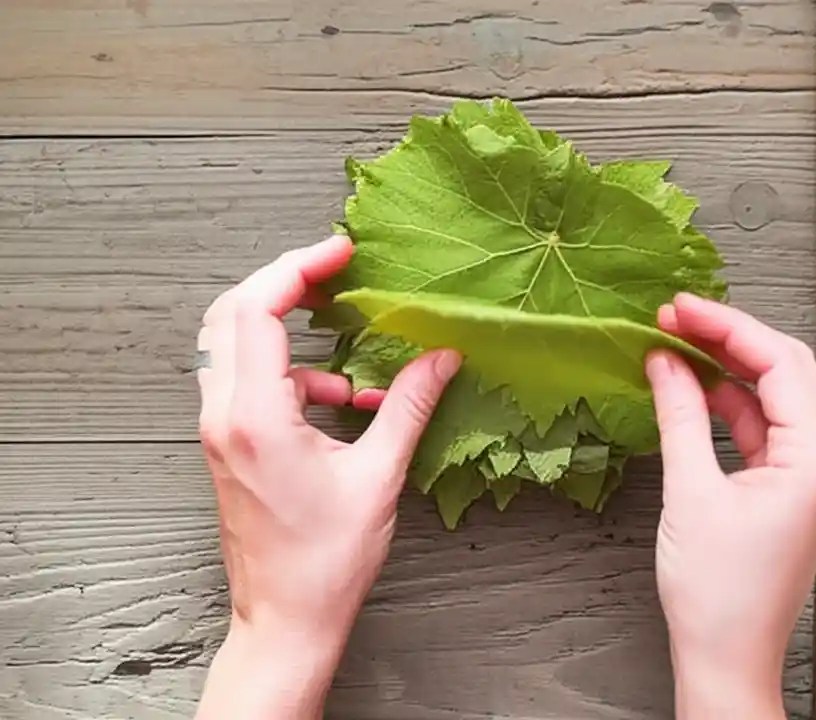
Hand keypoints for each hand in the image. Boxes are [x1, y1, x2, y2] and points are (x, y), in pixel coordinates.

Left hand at [193, 236, 460, 719]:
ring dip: (287, 328)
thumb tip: (442, 357)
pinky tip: (342, 399)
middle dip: (283, 282)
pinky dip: (291, 372)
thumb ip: (409, 406)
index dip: (297, 268)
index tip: (340, 251)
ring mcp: (218, 432)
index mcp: (254, 418)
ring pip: (233, 344)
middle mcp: (223, 417)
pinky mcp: (227, 445)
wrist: (285, 620)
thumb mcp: (379, 476)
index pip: (257, 310)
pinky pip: (248, 381)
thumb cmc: (324, 561)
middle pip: (231, 313)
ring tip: (348, 341)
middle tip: (333, 269)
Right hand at [646, 293, 815, 719]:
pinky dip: (732, 406)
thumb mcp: (690, 493)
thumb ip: (679, 415)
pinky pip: (767, 429)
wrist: (726, 660)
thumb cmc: (718, 599)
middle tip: (677, 317)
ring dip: (729, 370)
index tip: (682, 307)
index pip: (780, 364)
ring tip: (679, 344)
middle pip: (786, 371)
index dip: (727, 326)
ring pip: (777, 397)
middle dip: (730, 339)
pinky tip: (693, 388)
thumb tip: (666, 361)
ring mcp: (815, 477)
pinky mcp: (794, 490)